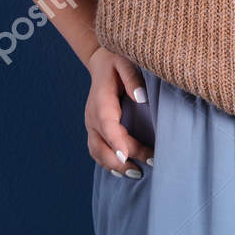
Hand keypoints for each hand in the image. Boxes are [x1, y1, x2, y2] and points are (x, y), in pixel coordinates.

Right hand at [85, 46, 153, 176]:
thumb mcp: (125, 62)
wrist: (102, 60)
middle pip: (100, 145)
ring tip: (136, 174)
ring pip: (97, 152)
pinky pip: (97, 150)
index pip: (107, 125)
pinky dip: (108, 163)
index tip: (126, 156)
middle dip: (119, 161)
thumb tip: (141, 98)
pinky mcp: (95, 129)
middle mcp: (92, 116)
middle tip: (142, 169)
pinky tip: (123, 170)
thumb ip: (132, 78)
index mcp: (101, 101)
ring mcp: (91, 124)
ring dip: (113, 166)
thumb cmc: (117, 60)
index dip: (116, 141)